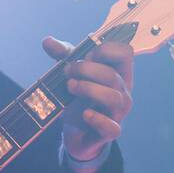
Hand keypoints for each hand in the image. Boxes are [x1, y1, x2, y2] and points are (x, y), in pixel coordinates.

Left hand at [41, 35, 133, 161]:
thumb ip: (63, 56)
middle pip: (112, 75)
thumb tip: (47, 41)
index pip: (125, 52)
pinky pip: (111, 127)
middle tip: (67, 72)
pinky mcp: (110, 131)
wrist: (76, 131)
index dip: (106, 49)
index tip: (87, 54)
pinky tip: (84, 114)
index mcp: (118, 72)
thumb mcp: (73, 73)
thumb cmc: (80, 97)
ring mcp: (118, 112)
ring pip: (113, 98)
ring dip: (89, 89)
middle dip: (86, 70)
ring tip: (70, 87)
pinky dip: (97, 119)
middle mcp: (123, 90)